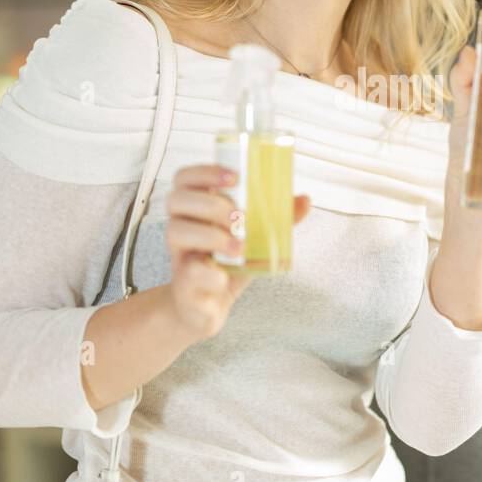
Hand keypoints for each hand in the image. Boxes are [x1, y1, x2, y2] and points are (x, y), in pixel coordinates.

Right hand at [164, 164, 310, 340]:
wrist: (203, 309)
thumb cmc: (223, 268)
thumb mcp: (252, 242)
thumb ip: (276, 220)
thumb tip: (304, 200)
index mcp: (195, 213)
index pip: (186, 179)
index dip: (205, 171)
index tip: (235, 177)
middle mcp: (181, 230)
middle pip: (177, 200)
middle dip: (212, 203)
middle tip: (240, 219)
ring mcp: (179, 256)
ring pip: (177, 231)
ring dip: (211, 236)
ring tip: (238, 248)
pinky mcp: (184, 286)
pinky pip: (189, 272)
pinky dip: (210, 273)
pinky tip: (224, 276)